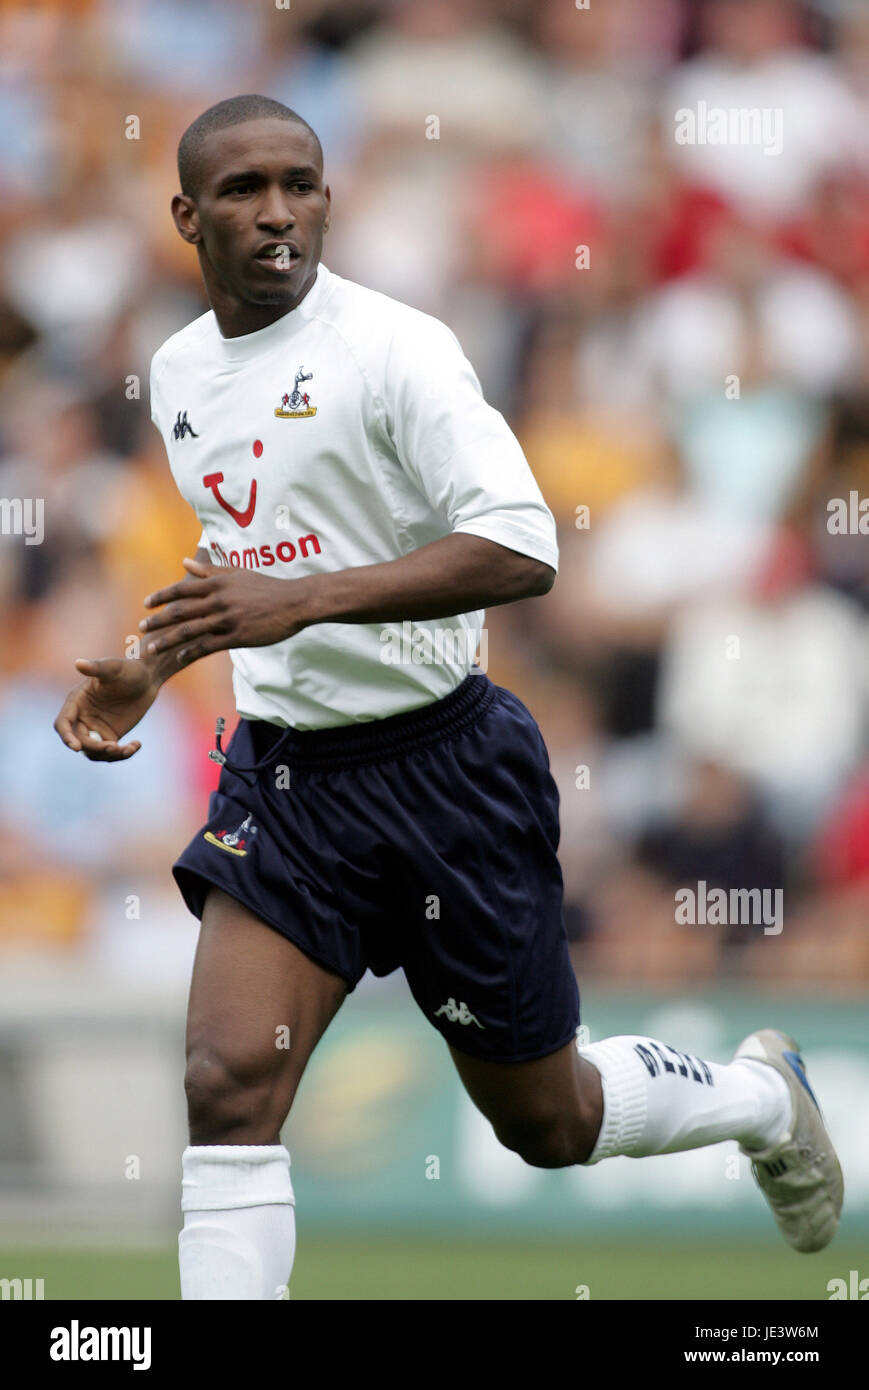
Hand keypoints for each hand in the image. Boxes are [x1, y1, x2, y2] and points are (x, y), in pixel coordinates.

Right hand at [53, 658, 159, 760]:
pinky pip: (111, 753)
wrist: (147, 679)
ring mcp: (96, 728)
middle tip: (114, 747)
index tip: (76, 748)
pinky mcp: (111, 736)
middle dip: (94, 748)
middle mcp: (82, 717)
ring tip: (126, 749)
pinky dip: (122, 754)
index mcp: (76, 701)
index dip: (66, 737)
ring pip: (94, 752)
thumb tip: (78, 663)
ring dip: (108, 755)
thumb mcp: (114, 668)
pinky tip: (136, 745)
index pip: (63, 723)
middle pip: (79, 741)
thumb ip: (97, 667)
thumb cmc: (129, 669)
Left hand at [138, 557, 310, 664]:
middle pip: (180, 611)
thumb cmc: (266, 587)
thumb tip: (185, 562)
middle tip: (141, 628)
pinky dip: (190, 652)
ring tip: (151, 648)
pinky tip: (179, 658)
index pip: (182, 589)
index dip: (162, 597)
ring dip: (167, 640)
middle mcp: (218, 600)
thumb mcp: (237, 574)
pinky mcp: (237, 636)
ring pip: (189, 631)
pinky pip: (208, 646)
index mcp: (217, 584)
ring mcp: (227, 619)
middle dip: (158, 620)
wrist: (293, 602)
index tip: (146, 604)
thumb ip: (209, 571)